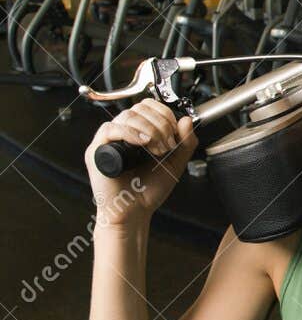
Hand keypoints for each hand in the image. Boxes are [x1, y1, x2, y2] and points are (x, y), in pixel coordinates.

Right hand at [85, 98, 197, 225]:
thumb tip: (187, 120)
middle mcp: (122, 133)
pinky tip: (142, 143)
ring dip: (148, 129)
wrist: (134, 213)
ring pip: (127, 116)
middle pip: (138, 109)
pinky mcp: (97, 151)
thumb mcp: (174, 163)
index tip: (174, 130)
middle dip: (159, 124)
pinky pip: (109, 129)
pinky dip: (130, 133)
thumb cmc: (148, 191)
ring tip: (157, 150)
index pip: (147, 106)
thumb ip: (185, 143)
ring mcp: (108, 141)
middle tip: (167, 144)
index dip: (163, 113)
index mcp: (137, 132)